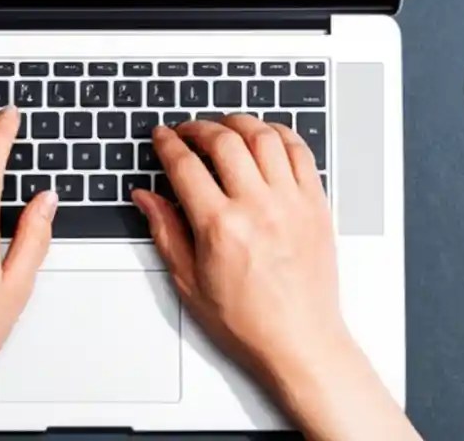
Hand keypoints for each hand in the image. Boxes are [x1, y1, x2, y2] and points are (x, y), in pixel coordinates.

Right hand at [133, 115, 418, 440]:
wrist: (300, 341)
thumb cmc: (248, 321)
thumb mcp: (189, 282)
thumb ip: (166, 231)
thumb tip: (147, 198)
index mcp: (220, 228)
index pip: (185, 166)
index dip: (167, 144)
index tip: (162, 137)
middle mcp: (258, 208)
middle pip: (223, 140)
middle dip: (198, 127)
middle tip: (187, 131)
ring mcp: (291, 202)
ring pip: (264, 136)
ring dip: (239, 123)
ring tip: (224, 127)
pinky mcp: (316, 204)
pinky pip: (300, 152)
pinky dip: (280, 135)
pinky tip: (265, 137)